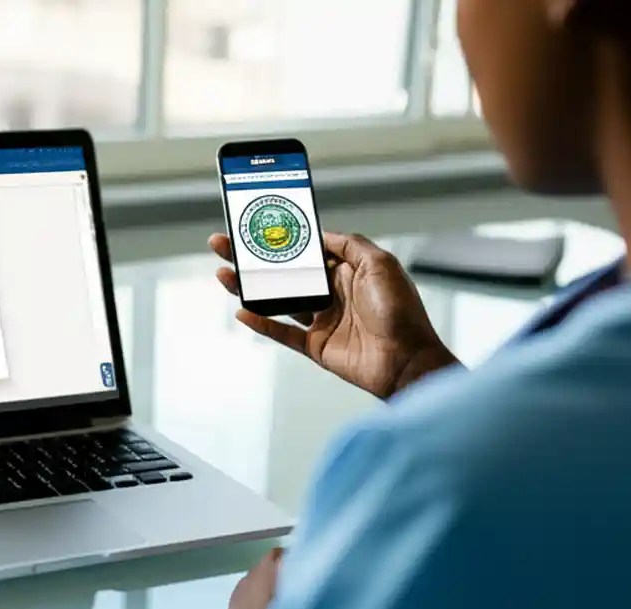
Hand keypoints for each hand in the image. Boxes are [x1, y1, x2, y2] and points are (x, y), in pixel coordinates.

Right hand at [210, 232, 460, 398]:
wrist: (407, 360)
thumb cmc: (401, 312)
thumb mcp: (381, 264)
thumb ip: (350, 245)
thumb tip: (321, 234)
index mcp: (347, 271)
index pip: (306, 251)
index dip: (282, 240)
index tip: (257, 227)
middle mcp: (332, 293)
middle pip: (284, 273)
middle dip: (253, 260)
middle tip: (225, 245)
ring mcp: (322, 320)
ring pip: (277, 300)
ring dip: (249, 287)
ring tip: (223, 273)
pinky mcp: (315, 345)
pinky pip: (282, 332)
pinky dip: (261, 323)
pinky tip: (241, 311)